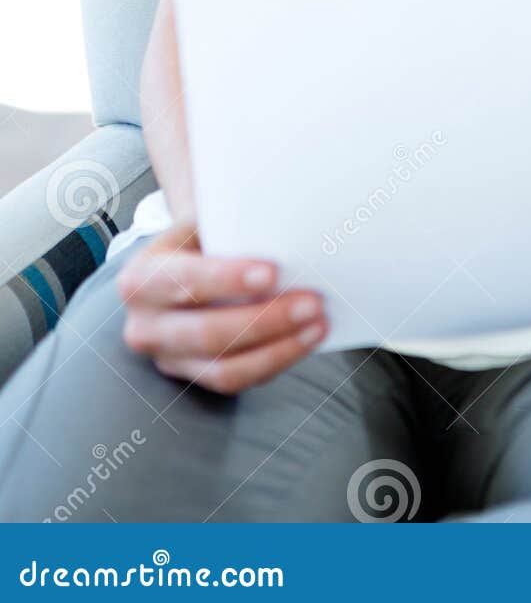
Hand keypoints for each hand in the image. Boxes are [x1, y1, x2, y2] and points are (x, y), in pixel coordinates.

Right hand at [117, 220, 328, 393]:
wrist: (184, 260)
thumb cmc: (201, 236)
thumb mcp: (202, 222)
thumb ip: (231, 228)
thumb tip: (288, 234)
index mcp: (141, 278)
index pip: (183, 281)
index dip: (227, 279)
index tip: (272, 272)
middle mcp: (145, 326)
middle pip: (208, 333)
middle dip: (266, 320)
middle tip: (312, 302)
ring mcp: (168, 358)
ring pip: (226, 369)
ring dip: (279, 348)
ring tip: (317, 324)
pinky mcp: (194, 376)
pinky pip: (238, 380)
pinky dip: (276, 360)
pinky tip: (306, 339)